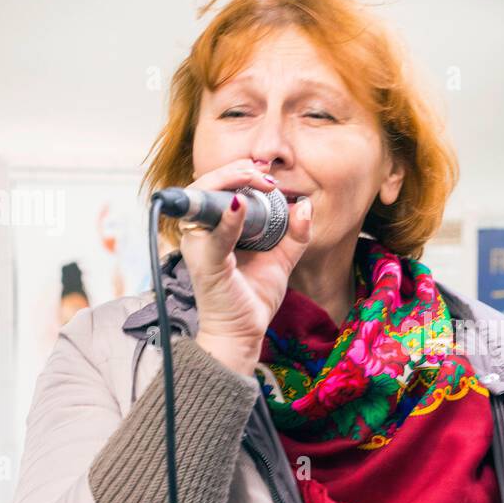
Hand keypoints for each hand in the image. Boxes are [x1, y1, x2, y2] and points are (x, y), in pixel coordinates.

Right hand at [175, 159, 313, 374]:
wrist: (243, 332)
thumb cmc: (252, 297)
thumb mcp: (281, 259)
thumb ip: (295, 233)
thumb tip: (304, 205)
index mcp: (213, 227)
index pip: (217, 185)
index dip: (239, 171)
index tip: (268, 175)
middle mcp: (199, 232)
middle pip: (206, 184)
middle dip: (236, 170)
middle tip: (266, 177)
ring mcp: (199, 246)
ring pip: (201, 198)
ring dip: (229, 181)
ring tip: (257, 181)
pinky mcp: (206, 263)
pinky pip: (214, 237)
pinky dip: (227, 219)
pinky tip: (239, 205)